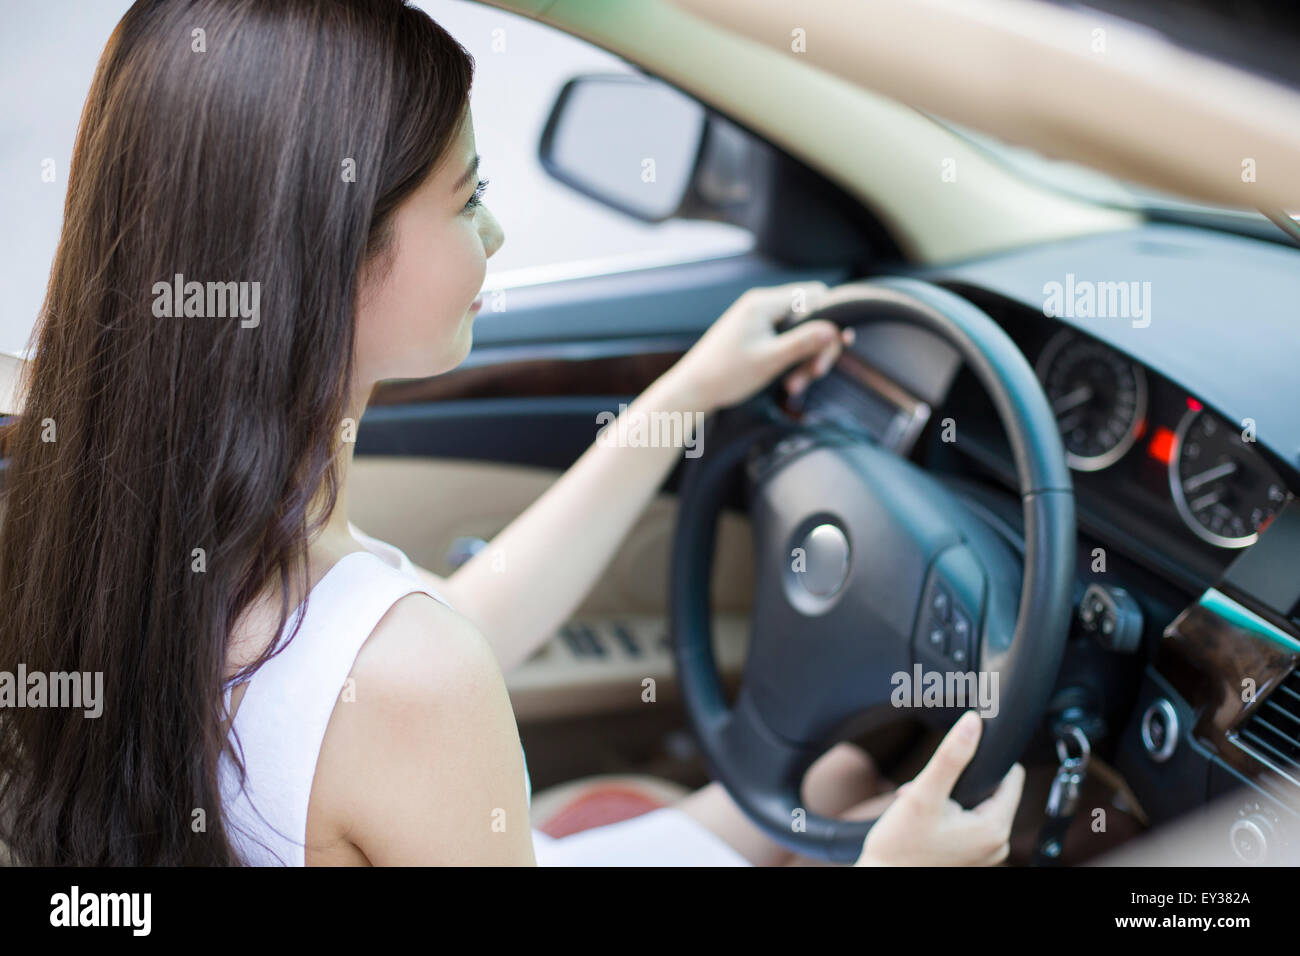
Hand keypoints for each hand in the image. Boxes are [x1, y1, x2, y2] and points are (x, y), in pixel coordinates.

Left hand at [660, 281, 853, 413]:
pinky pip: (785, 341)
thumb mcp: (770, 360)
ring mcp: (758, 319)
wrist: (692, 389)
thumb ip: (803, 342)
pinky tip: (788, 382)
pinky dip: (791, 360)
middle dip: (817, 347)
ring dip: (804, 359)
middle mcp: (762, 305)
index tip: (841, 344)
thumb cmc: (726, 374)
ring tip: (795, 386)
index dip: (831, 318)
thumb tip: (835, 328)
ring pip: (799, 332)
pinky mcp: (756, 334)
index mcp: (764, 303)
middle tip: (816, 375)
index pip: (814, 295)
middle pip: (809, 316)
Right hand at [855, 711, 1025, 866]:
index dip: (986, 760)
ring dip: (950, 797)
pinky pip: (968, 821)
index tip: (959, 758)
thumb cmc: (899, 844)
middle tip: (927, 790)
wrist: (881, 876)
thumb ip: (951, 757)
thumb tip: (973, 722)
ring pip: (976, 804)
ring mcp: (985, 852)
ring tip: (921, 804)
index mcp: (994, 829)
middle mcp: (997, 844)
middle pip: (991, 790)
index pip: (1012, 777)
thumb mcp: (924, 794)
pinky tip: (924, 817)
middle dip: (960, 782)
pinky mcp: (971, 855)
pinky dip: (947, 812)